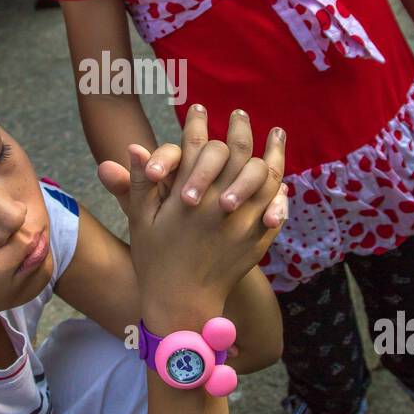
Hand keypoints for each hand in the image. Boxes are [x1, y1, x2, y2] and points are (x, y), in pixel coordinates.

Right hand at [123, 105, 286, 328]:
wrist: (182, 304)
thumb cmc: (155, 260)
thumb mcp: (141, 221)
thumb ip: (140, 183)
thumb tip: (133, 147)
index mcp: (189, 198)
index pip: (197, 148)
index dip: (198, 125)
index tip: (200, 109)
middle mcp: (220, 206)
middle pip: (239, 155)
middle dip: (240, 129)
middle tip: (240, 114)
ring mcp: (243, 223)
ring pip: (266, 178)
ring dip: (272, 153)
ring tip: (276, 134)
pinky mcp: (258, 240)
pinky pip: (276, 208)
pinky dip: (279, 189)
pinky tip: (280, 176)